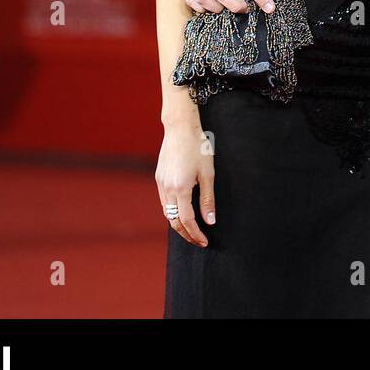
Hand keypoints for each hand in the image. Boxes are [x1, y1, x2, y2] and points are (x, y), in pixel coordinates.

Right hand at [156, 121, 214, 247]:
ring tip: (192, 230)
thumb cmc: (198, 148)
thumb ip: (208, 199)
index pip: (186, 220)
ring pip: (167, 212)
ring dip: (178, 224)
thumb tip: (210, 221)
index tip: (205, 241)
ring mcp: (160, 183)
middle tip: (198, 241)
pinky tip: (182, 212)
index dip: (195, 234)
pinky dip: (172, 212)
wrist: (180, 128)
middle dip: (186, 234)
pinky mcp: (159, 178)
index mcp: (180, 189)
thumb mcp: (208, 174)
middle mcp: (167, 189)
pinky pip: (164, 202)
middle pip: (174, 221)